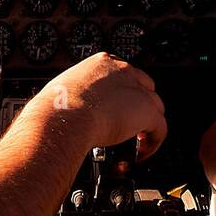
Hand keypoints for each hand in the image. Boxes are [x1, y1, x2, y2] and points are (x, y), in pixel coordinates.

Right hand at [26, 52, 166, 160]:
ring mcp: (136, 90)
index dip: (124, 92)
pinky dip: (153, 142)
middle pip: (144, 87)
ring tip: (136, 142)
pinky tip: (142, 153)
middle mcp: (122, 71)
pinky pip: (160, 128)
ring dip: (148, 124)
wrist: (62, 117)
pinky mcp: (147, 110)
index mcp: (101, 62)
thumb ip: (74, 95)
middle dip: (139, 106)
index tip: (118, 106)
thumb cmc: (55, 108)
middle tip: (129, 125)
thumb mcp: (63, 91)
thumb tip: (68, 110)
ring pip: (155, 106)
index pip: (123, 73)